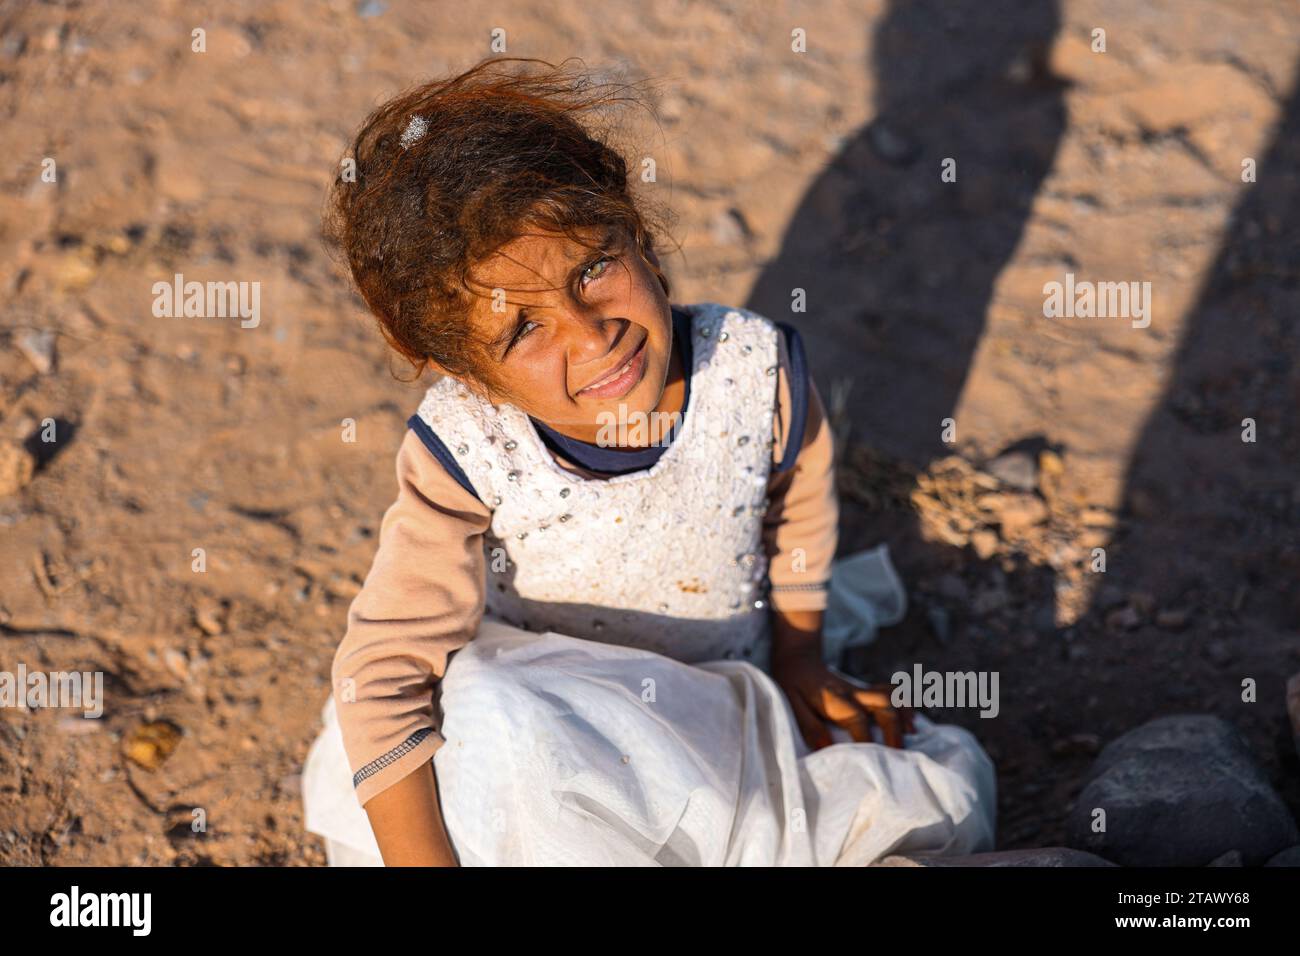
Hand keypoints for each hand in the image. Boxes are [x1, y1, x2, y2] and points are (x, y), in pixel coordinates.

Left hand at [771, 645, 915, 751]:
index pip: (856, 720)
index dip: (866, 741)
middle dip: (893, 730)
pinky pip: (888, 692)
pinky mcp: (863, 690)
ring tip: (913, 733)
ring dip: (902, 714)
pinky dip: (903, 704)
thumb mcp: (792, 706)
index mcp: (834, 700)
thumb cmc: (791, 686)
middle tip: (899, 755)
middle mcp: (851, 693)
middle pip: (882, 705)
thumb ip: (810, 727)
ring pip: (889, 696)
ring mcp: (859, 689)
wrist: (797, 659)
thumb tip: (826, 748)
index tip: (873, 761)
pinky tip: (911, 719)